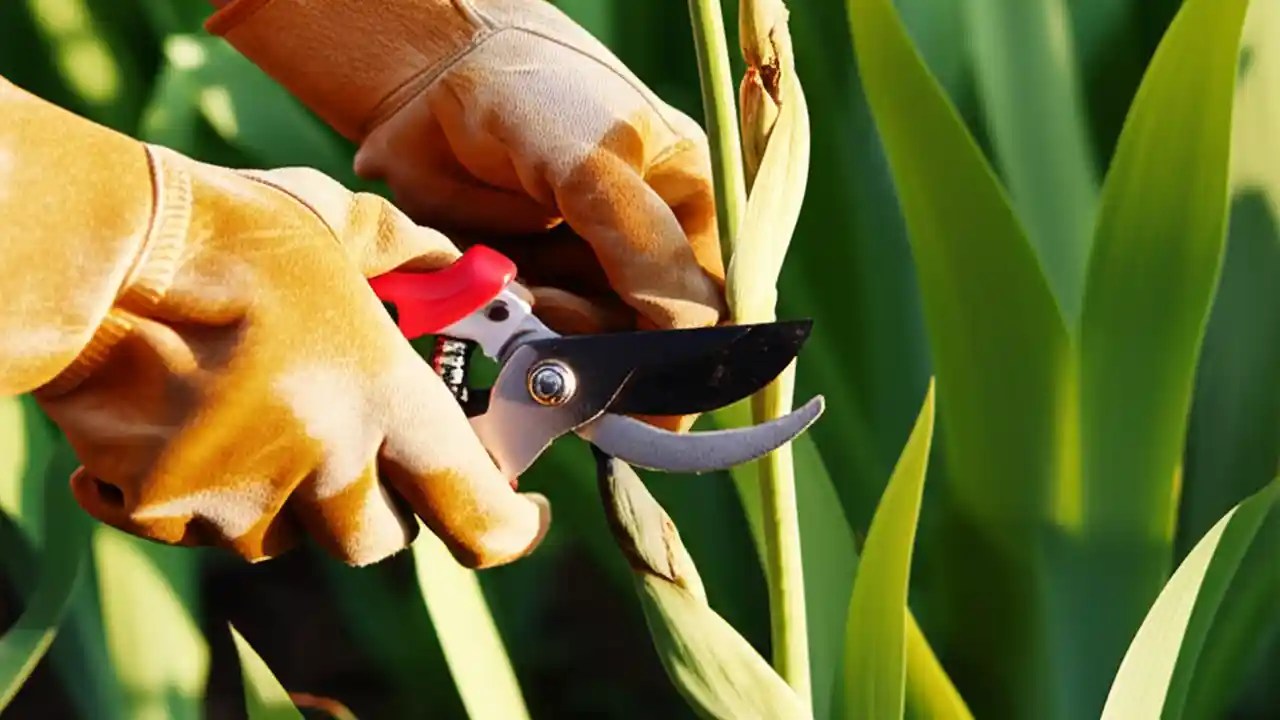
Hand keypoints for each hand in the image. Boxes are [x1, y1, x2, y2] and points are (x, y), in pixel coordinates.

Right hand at [6, 77, 548, 567]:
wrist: (92, 255)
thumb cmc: (225, 231)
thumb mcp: (340, 221)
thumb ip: (412, 253)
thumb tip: (455, 265)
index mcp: (383, 399)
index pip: (477, 510)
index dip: (509, 526)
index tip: (517, 517)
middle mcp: (323, 465)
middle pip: (380, 539)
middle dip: (384, 505)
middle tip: (367, 452)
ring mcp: (239, 500)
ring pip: (288, 538)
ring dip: (292, 499)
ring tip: (263, 415)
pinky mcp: (163, 511)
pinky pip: (204, 527)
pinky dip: (208, 491)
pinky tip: (189, 423)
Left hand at [206, 0, 727, 345]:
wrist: (431, 77)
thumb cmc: (531, 92)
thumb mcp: (599, 160)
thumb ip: (643, 247)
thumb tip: (688, 335)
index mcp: (688, 214)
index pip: (709, 310)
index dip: (684, 358)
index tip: (650, 395)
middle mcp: (641, 254)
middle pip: (642, 342)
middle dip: (598, 341)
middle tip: (550, 308)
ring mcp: (581, 275)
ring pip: (581, 348)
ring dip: (546, 330)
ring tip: (514, 281)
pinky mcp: (524, 290)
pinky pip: (527, 338)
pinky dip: (507, 324)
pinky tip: (492, 283)